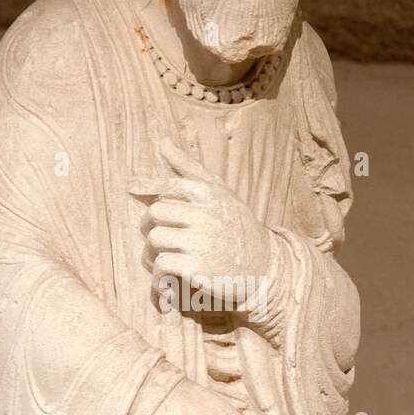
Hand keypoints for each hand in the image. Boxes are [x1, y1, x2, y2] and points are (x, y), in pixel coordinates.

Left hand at [129, 138, 272, 297]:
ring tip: (163, 258)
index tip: (172, 218)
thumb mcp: (217, 190)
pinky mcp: (197, 269)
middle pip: (154, 214)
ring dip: (152, 252)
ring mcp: (201, 242)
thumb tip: (160, 139)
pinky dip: (159, 273)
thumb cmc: (234, 224)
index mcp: (208, 192)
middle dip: (150, 227)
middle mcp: (205, 214)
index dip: (162, 204)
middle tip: (161, 238)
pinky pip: (161, 265)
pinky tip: (170, 275)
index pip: (166, 190)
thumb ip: (185, 165)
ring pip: (154, 239)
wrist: (263, 266)